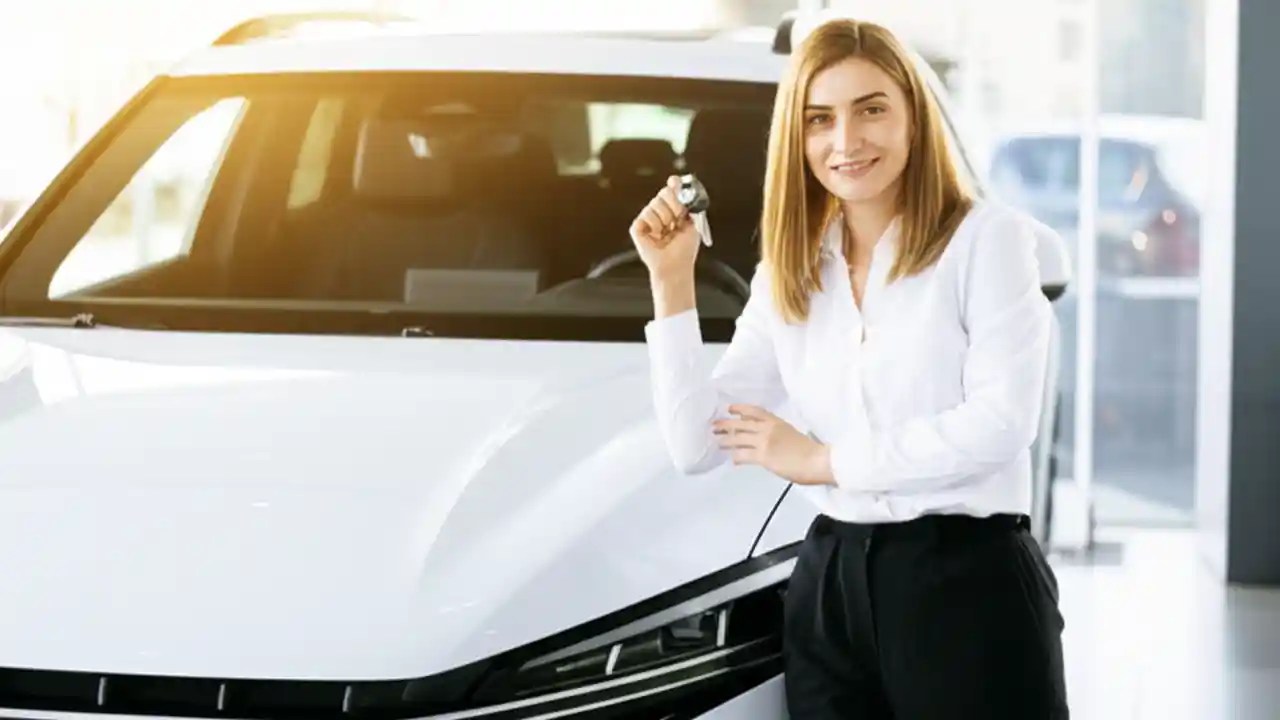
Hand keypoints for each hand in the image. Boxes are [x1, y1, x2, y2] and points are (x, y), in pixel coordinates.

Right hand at [629, 175, 700, 282]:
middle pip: (664, 192)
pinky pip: (646, 215)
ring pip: (655, 203)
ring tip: (667, 233)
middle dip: (674, 205)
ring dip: (665, 219)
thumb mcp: (693, 222)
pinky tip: (656, 236)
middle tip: (678, 220)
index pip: (672, 188)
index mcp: (673, 208)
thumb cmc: (685, 248)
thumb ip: (689, 203)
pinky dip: (654, 225)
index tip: (675, 182)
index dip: (674, 184)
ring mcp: (647, 218)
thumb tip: (678, 184)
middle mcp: (659, 211)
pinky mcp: (637, 227)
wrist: (676, 266)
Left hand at [713, 404, 833, 485]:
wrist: (818, 460)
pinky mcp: (763, 456)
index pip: (755, 411)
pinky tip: (733, 459)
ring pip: (738, 438)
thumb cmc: (811, 450)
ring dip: (726, 440)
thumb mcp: (792, 434)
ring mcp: (764, 442)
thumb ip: (778, 433)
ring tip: (717, 441)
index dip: (741, 409)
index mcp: (777, 422)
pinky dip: (737, 457)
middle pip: (741, 424)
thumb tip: (766, 436)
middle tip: (715, 425)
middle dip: (726, 424)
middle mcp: (768, 429)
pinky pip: (744, 455)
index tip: (730, 408)